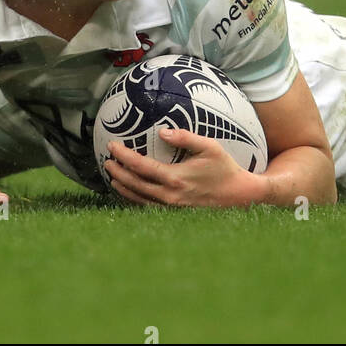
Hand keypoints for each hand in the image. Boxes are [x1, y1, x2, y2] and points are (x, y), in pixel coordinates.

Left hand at [103, 127, 260, 207]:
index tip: (112, 146)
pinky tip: (129, 190)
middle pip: (134, 184)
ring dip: (122, 186)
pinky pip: (147, 206)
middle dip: (117, 172)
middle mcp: (169, 195)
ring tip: (112, 175)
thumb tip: (163, 133)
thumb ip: (185, 138)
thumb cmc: (225, 169)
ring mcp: (170, 207)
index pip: (141, 167)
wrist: (238, 196)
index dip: (124, 156)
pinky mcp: (173, 212)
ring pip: (138, 198)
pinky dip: (134, 198)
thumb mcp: (210, 147)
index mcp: (175, 178)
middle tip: (106, 160)